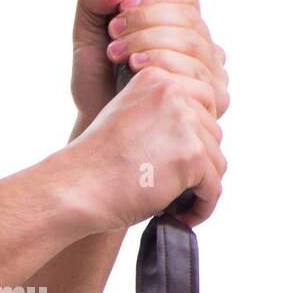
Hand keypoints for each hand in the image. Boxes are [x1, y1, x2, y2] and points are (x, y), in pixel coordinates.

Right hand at [60, 65, 225, 232]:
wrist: (76, 187)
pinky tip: (178, 214)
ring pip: (216, 161)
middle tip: (169, 182)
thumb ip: (163, 112)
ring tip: (171, 201)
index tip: (167, 159)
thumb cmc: (96, 162)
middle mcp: (172, 93)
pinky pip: (214, 188)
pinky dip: (200, 207)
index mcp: (155, 78)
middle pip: (212, 133)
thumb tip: (204, 131)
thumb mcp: (128, 116)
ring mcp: (184, 122)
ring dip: (199, 186)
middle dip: (196, 162)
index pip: (202, 103)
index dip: (190, 137)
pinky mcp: (191, 155)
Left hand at [70, 0, 229, 125]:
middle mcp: (204, 48)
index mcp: (182, 27)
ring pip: (193, 45)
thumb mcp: (86, 33)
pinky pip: (197, 74)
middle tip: (113, 38)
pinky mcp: (212, 102)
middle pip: (188, 20)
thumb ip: (92, 1)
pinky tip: (137, 72)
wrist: (97, 121)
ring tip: (118, 55)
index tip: (119, 10)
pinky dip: (163, 66)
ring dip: (149, 44)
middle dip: (145, 22)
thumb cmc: (97, 79)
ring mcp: (211, 74)